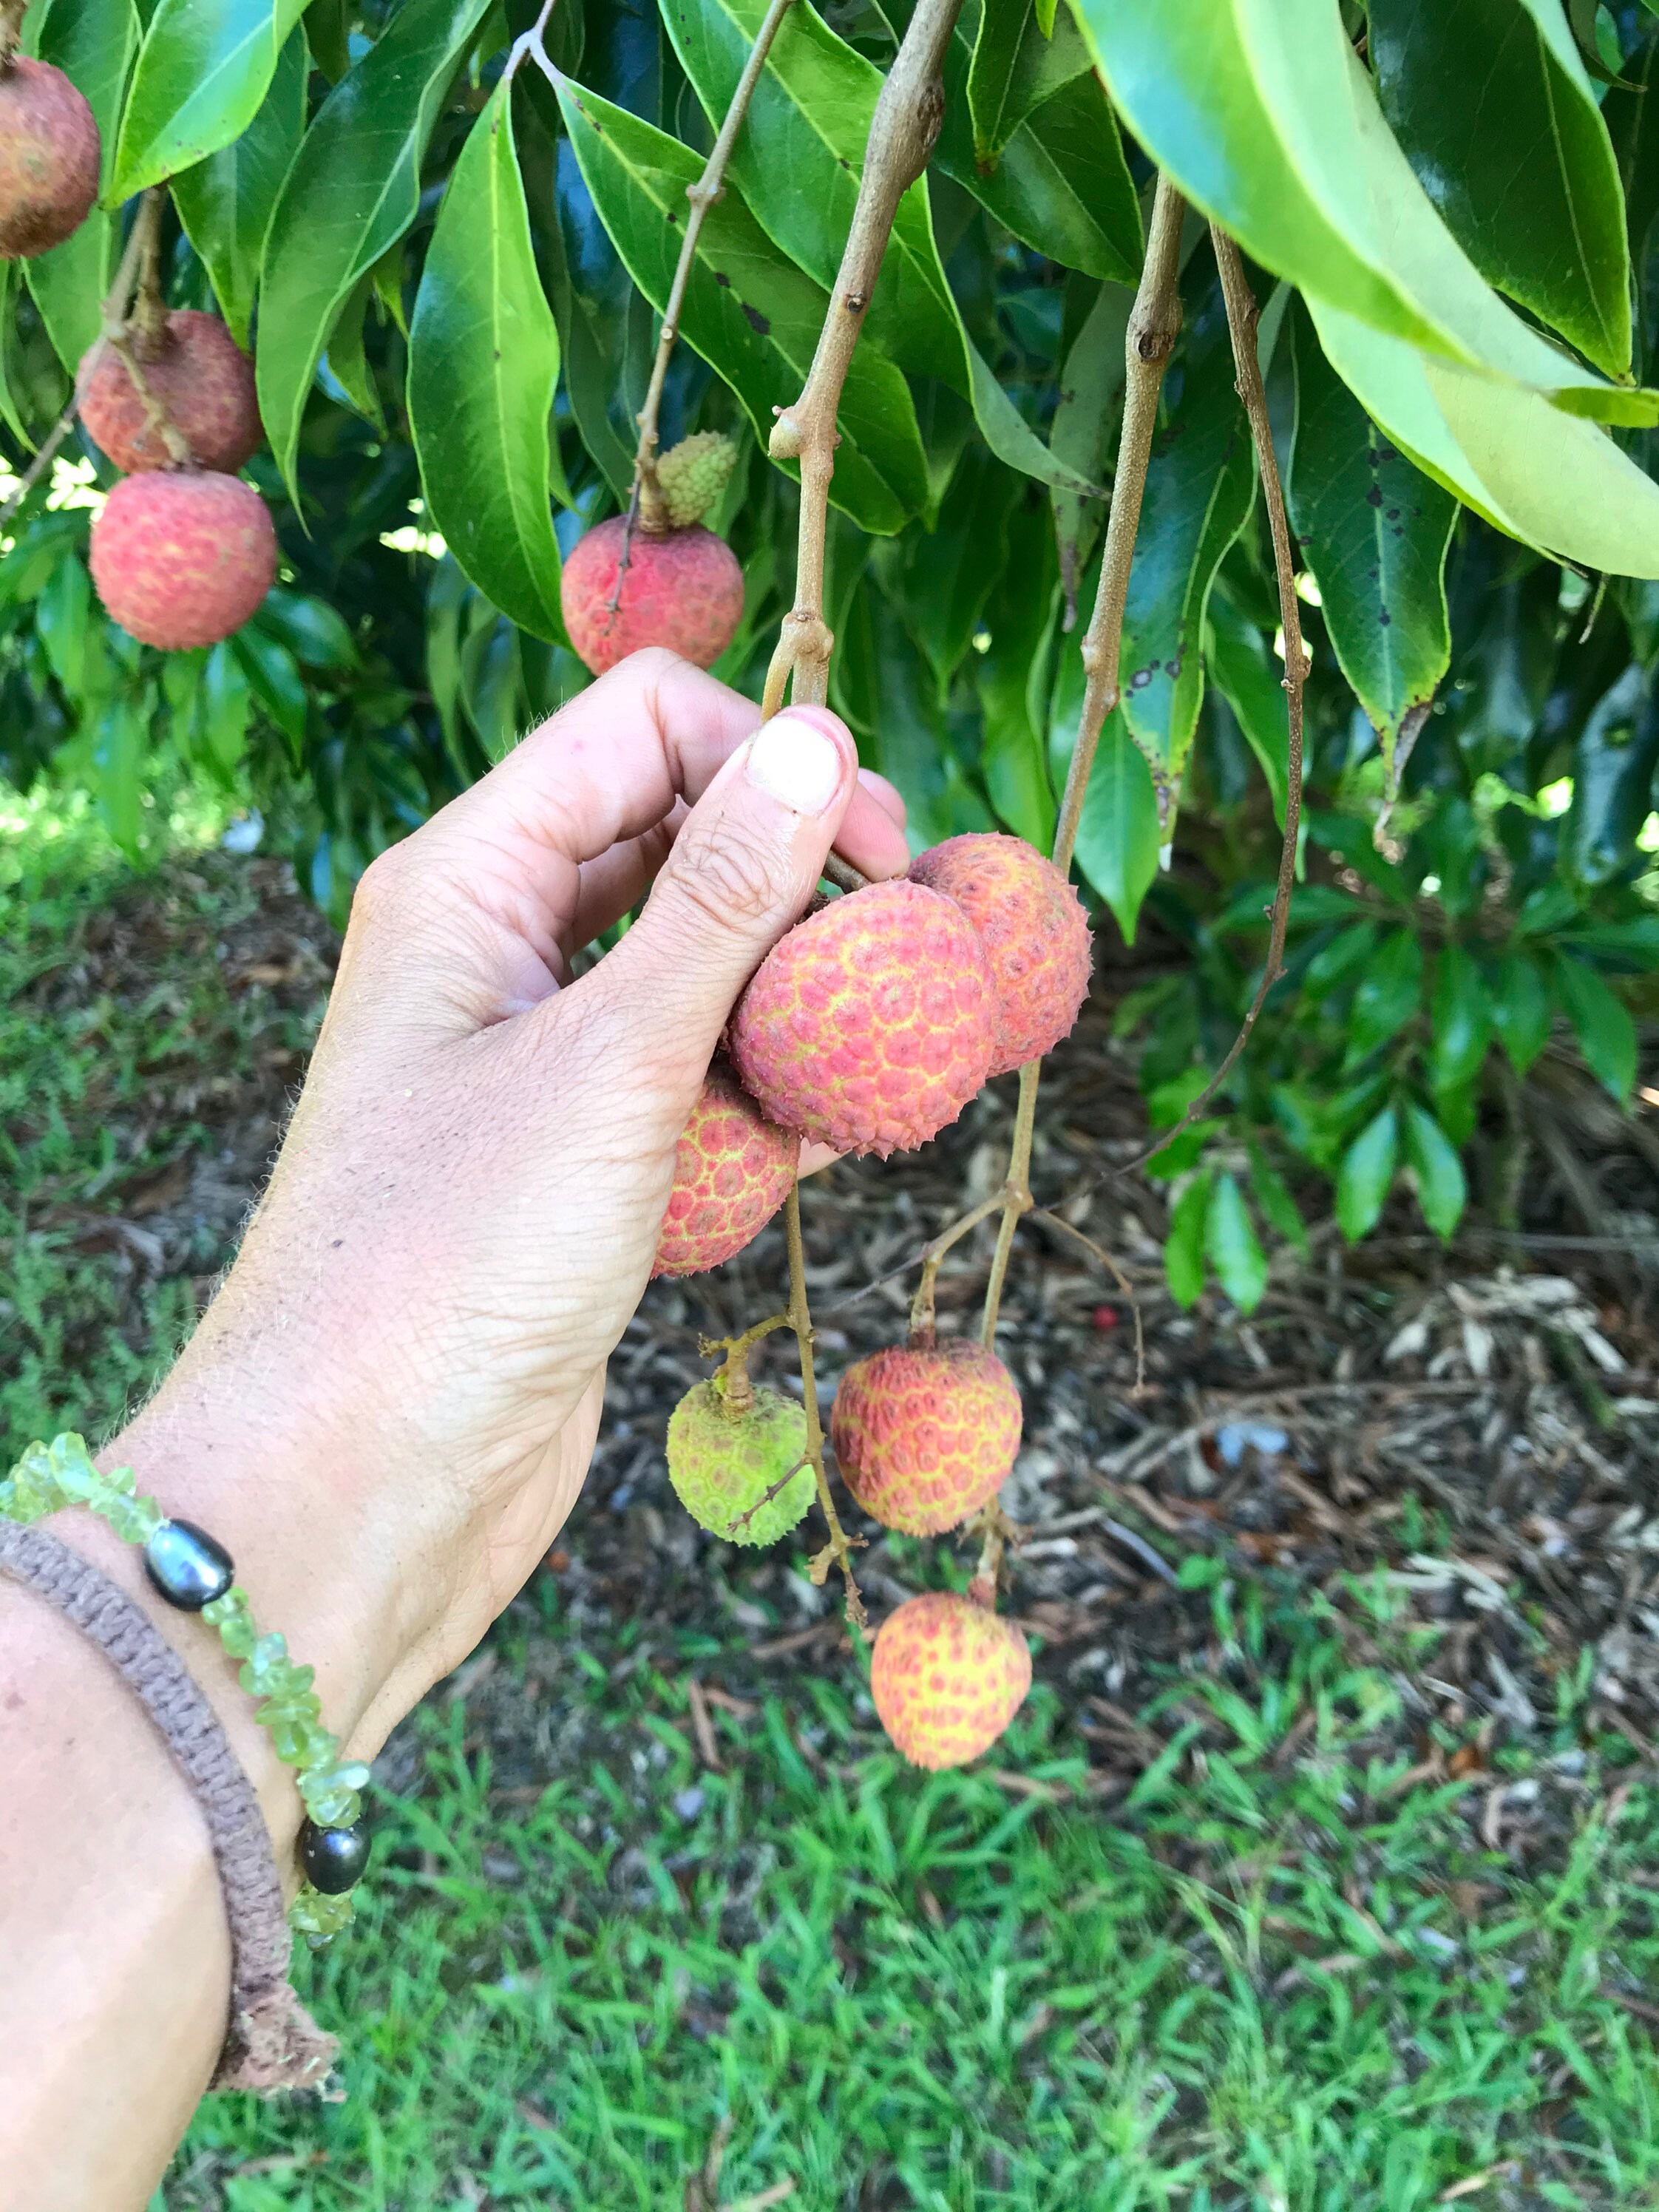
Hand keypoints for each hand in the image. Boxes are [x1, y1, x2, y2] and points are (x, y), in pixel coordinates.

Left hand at [109, 650, 908, 1759]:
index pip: (641, 727)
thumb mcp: (611, 1059)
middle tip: (914, 949)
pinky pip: (703, 1081)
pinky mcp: (586, 1163)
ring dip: (800, 998)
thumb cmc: (451, 1260)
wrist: (360, 1491)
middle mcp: (501, 950)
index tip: (883, 849)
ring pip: (705, 972)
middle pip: (684, 841)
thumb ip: (721, 900)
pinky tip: (841, 1137)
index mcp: (468, 879)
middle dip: (802, 879)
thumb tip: (815, 740)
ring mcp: (545, 1062)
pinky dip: (773, 1096)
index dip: (771, 757)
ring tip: (891, 1052)